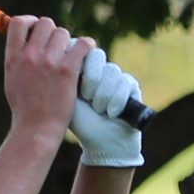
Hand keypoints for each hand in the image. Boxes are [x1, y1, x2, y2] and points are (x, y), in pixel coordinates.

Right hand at [3, 16, 93, 142]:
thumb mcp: (12, 80)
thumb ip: (18, 61)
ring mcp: (48, 62)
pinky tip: (86, 56)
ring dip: (69, 42)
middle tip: (58, 48)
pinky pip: (83, 44)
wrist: (36, 129)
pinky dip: (87, 47)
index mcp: (13, 58)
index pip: (18, 23)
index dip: (31, 21)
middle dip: (53, 33)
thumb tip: (25, 44)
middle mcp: (29, 56)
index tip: (37, 30)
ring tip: (71, 57)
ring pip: (64, 33)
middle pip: (45, 23)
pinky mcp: (67, 70)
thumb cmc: (25, 109)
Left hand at [70, 47, 143, 166]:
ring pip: (111, 70)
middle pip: (97, 56)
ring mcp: (117, 76)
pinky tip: (111, 114)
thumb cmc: (81, 123)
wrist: (102, 144)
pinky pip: (125, 82)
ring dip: (102, 94)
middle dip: (90, 79)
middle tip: (86, 98)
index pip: (82, 50)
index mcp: (83, 70)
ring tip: (98, 110)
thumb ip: (62, 77)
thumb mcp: (67, 98)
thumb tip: (61, 57)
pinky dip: (116, 101)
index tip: (74, 85)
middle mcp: (101, 70)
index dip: (79, 65)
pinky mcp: (132, 85)